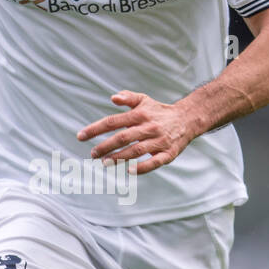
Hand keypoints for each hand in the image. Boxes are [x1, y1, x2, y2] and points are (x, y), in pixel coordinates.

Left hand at [77, 90, 197, 175]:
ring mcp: (159, 141)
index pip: (113, 122)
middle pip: (123, 137)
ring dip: (119, 158)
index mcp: (140, 114)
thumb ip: (128, 98)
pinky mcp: (169, 153)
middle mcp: (149, 127)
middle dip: (105, 146)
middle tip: (92, 154)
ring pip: (136, 151)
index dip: (95, 129)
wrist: (188, 119)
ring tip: (104, 163)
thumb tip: (113, 97)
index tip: (80, 136)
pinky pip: (155, 162)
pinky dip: (142, 167)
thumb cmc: (159, 111)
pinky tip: (129, 170)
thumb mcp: (144, 100)